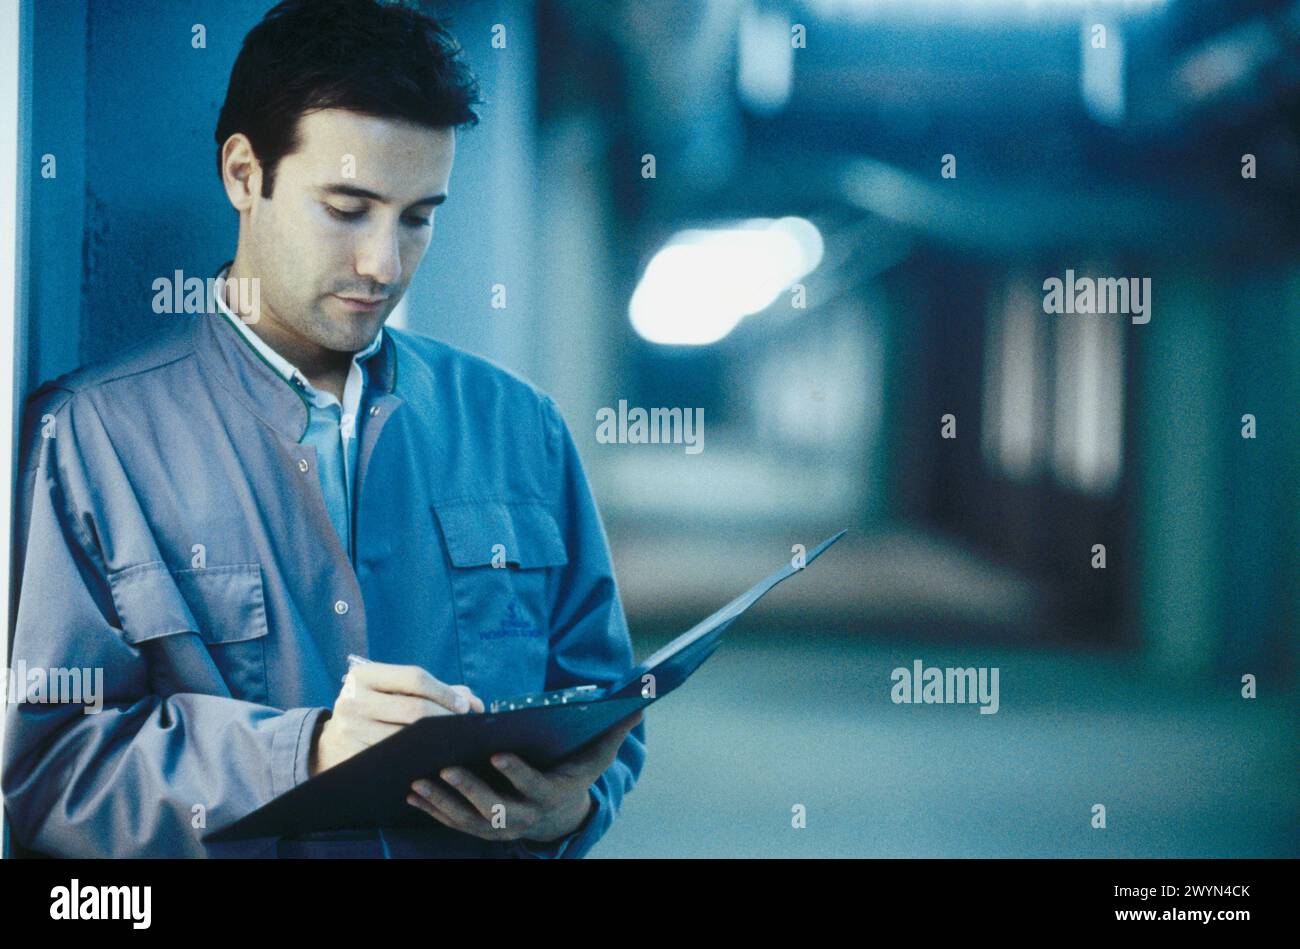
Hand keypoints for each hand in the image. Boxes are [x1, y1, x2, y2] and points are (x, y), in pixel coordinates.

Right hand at [309, 662, 483, 777]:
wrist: (333, 742)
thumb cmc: (379, 709)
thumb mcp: (397, 691)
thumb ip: (438, 691)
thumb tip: (475, 704)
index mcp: (364, 675)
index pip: (415, 678)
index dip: (445, 692)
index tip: (464, 707)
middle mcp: (352, 699)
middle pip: (414, 708)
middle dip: (446, 718)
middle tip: (464, 728)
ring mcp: (350, 729)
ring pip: (407, 736)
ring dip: (436, 741)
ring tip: (454, 743)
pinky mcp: (353, 756)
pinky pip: (396, 758)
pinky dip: (419, 758)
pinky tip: (433, 758)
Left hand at [406, 709, 643, 843]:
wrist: (561, 816)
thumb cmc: (575, 774)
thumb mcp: (597, 755)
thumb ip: (614, 730)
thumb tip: (640, 701)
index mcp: (550, 793)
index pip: (533, 785)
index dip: (516, 772)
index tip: (497, 753)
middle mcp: (524, 816)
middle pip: (494, 808)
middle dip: (469, 790)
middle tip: (447, 768)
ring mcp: (500, 827)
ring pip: (467, 819)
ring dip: (442, 803)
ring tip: (419, 783)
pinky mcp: (481, 830)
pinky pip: (453, 823)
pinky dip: (432, 811)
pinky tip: (413, 794)